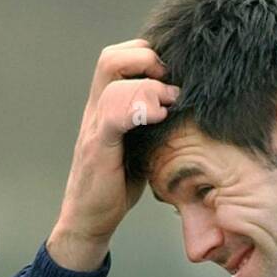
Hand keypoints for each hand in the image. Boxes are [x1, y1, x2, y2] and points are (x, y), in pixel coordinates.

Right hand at [48, 39, 179, 270]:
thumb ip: (153, 124)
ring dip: (147, 85)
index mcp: (105, 106)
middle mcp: (96, 109)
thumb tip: (188, 110)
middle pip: (111, 56)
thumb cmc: (115, 186)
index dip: (146, 55)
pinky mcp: (97, 146)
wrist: (88, 221)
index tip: (170, 75)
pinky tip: (157, 119)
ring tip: (167, 106)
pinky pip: (112, 112)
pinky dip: (138, 107)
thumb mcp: (140, 147)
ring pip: (111, 74)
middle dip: (146, 59)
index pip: (119, 57)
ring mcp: (94, 125)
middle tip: (168, 84)